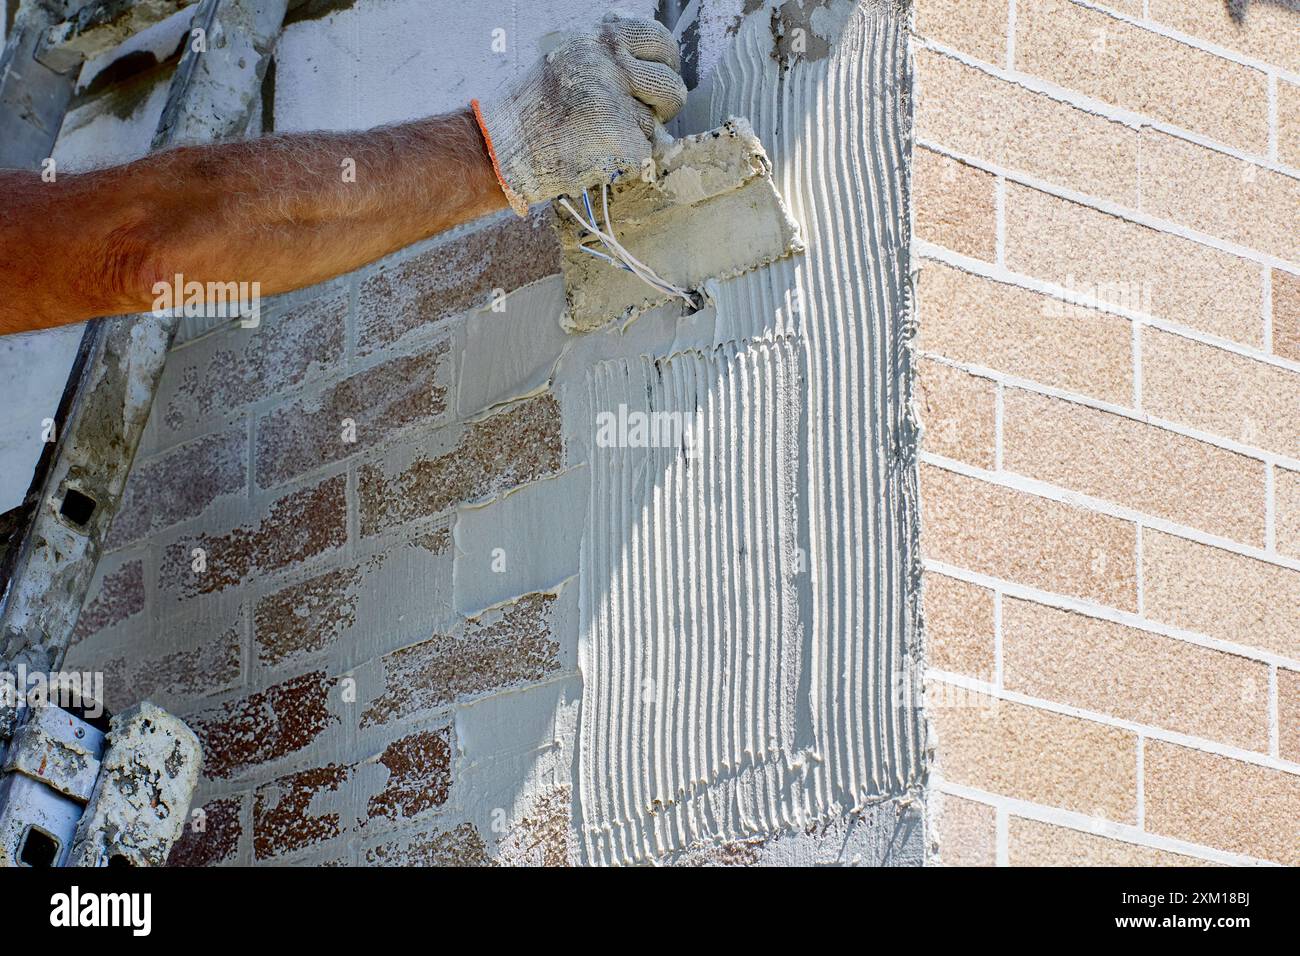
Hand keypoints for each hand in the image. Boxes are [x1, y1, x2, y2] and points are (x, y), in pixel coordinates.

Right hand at [472, 14, 687, 214]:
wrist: (504, 147)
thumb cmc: (535, 107)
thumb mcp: (567, 55)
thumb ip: (608, 51)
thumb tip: (653, 59)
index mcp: (599, 39)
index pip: (659, 40)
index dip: (666, 63)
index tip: (662, 76)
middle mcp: (611, 65)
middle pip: (671, 86)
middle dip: (664, 106)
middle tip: (644, 116)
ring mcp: (617, 105)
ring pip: (655, 125)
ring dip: (638, 135)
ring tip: (601, 136)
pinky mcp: (622, 143)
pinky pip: (645, 154)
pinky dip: (628, 160)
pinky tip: (598, 155)